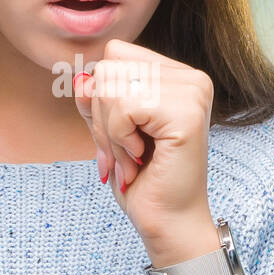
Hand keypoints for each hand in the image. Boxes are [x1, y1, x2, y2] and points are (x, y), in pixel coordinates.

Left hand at [72, 39, 216, 260]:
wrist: (167, 221)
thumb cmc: (141, 179)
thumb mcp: (108, 130)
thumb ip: (94, 99)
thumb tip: (80, 78)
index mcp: (176, 76)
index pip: (115, 54)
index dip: (102, 95)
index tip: (120, 134)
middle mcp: (191, 77)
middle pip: (109, 67)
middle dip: (102, 117)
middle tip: (124, 152)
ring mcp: (193, 91)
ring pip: (112, 85)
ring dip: (110, 132)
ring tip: (132, 157)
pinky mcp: (187, 111)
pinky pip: (123, 105)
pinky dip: (119, 137)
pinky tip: (141, 156)